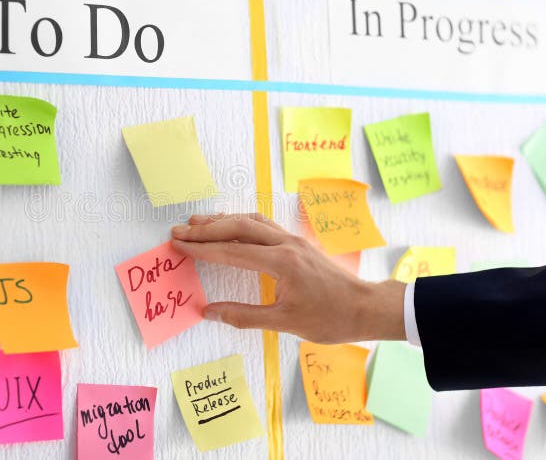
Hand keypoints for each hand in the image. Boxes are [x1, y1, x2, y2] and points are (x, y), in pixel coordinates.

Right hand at [171, 213, 405, 343]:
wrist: (366, 307)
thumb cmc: (331, 318)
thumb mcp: (285, 323)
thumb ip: (244, 316)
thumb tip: (210, 312)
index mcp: (282, 263)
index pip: (232, 251)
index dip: (203, 249)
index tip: (179, 245)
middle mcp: (285, 244)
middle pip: (238, 227)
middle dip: (206, 229)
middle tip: (179, 230)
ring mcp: (293, 240)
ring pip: (251, 221)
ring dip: (223, 221)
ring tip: (198, 223)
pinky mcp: (297, 243)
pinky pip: (263, 225)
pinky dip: (241, 223)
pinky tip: (231, 226)